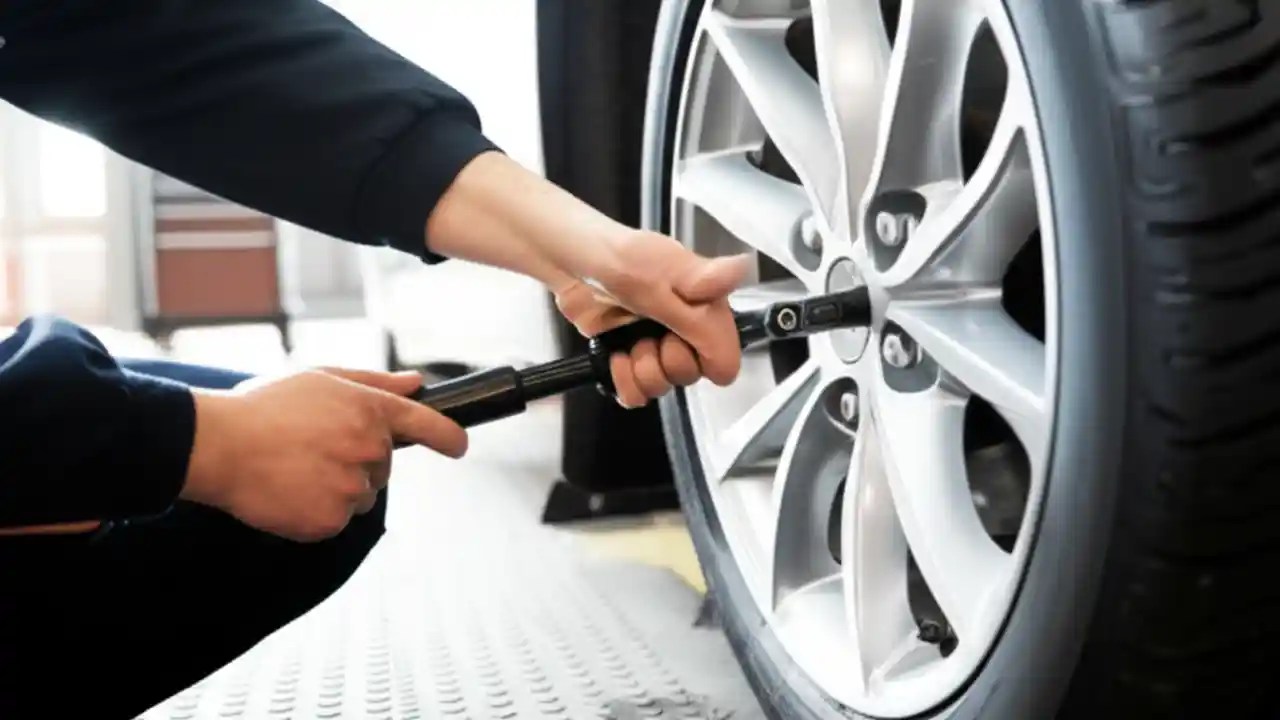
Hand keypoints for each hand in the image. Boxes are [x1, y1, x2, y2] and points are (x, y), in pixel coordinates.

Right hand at [182, 367, 466, 541]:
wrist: (219, 446)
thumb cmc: (265, 408)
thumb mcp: (321, 379)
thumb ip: (375, 383)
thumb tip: (416, 384)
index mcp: (370, 410)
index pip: (427, 424)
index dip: (448, 437)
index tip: (459, 447)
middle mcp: (370, 448)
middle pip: (383, 467)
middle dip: (357, 460)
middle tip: (312, 448)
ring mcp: (353, 486)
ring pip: (362, 496)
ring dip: (339, 488)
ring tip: (297, 468)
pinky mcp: (332, 519)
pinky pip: (338, 520)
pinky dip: (319, 511)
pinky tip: (290, 491)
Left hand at [553, 231, 751, 407]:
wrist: (571, 262)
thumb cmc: (618, 258)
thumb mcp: (661, 276)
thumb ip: (702, 289)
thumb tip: (747, 266)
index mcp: (706, 308)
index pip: (725, 360)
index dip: (703, 359)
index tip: (680, 339)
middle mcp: (687, 330)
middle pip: (691, 376)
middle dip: (666, 363)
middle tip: (648, 336)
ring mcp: (657, 345)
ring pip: (663, 386)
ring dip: (642, 372)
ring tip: (628, 346)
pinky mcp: (631, 356)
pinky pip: (637, 393)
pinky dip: (625, 383)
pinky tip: (616, 359)